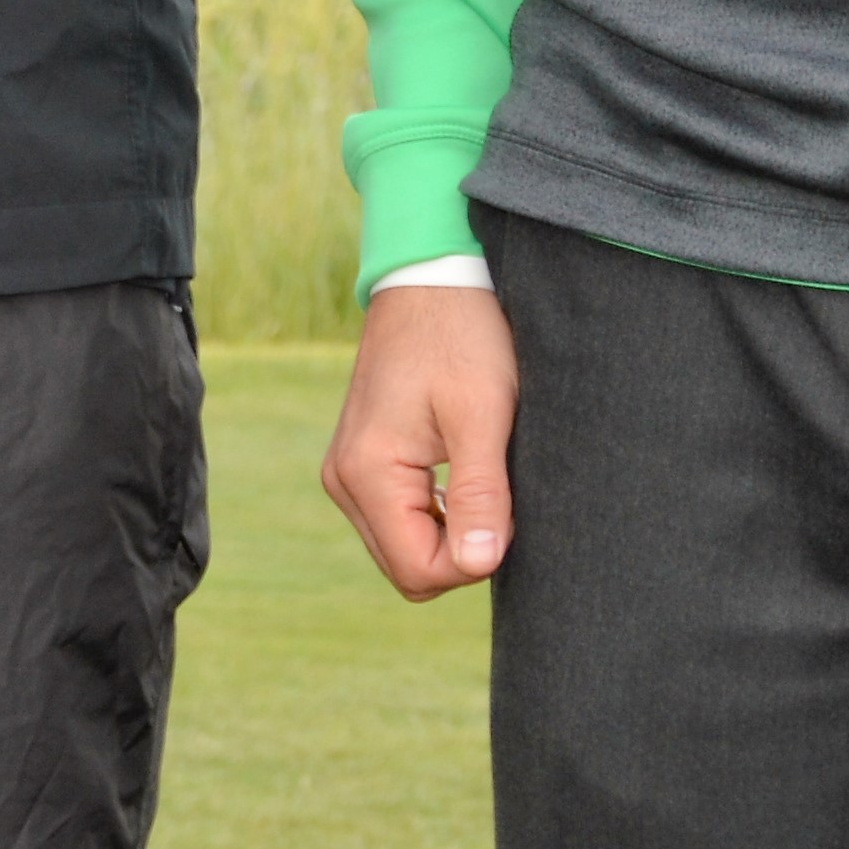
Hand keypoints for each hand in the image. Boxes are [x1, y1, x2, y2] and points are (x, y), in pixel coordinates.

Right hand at [320, 280, 518, 600]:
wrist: (430, 277)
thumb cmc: (461, 336)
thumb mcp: (483, 415)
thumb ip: (480, 495)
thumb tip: (478, 564)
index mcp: (367, 472)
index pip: (419, 571)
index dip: (473, 561)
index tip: (505, 511)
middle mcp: (343, 480)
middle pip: (407, 569)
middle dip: (460, 550)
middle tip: (498, 495)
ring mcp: (346, 472)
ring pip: (403, 548)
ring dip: (449, 532)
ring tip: (479, 475)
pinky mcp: (359, 463)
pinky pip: (397, 520)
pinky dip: (434, 514)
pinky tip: (459, 473)